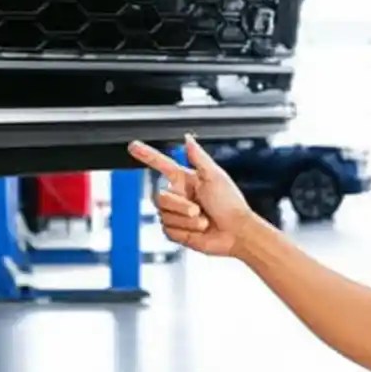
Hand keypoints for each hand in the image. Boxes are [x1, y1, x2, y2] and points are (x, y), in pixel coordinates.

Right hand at [127, 134, 255, 256]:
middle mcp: (180, 196)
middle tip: (199, 209)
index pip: (162, 165)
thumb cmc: (230, 204)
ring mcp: (178, 214)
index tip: (133, 146)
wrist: (236, 233)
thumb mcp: (215, 176)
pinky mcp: (177, 231)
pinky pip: (168, 230)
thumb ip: (198, 157)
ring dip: (187, 220)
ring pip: (164, 215)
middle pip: (159, 197)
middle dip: (180, 205)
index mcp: (187, 180)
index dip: (147, 155)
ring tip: (204, 220)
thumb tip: (188, 138)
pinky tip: (198, 230)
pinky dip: (185, 231)